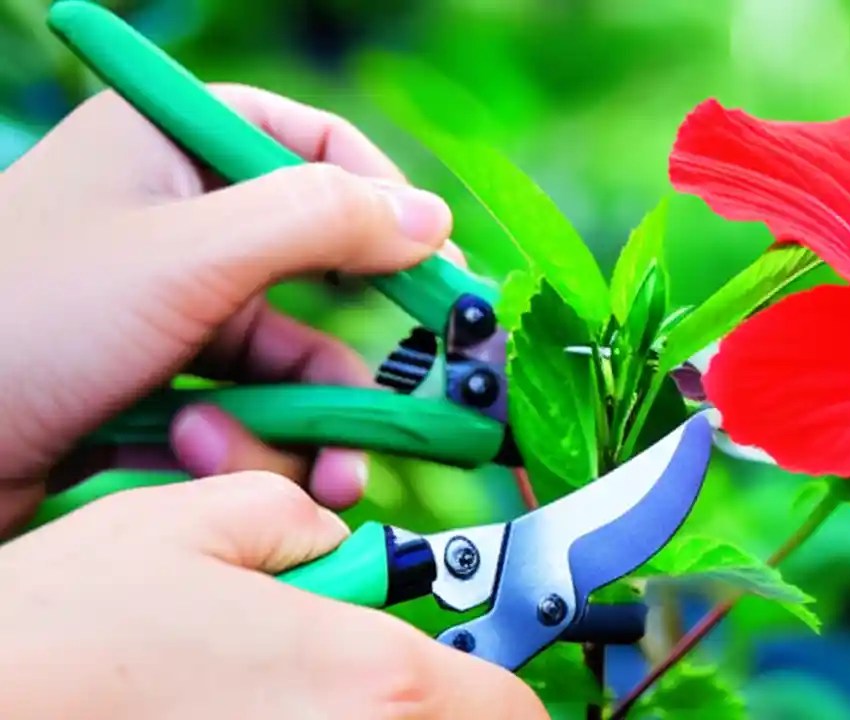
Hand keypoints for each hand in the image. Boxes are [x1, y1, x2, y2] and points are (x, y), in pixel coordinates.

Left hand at [0, 84, 456, 532]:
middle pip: (312, 268)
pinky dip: (255, 443)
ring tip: (331, 477)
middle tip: (418, 399)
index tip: (438, 271)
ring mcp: (162, 305)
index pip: (310, 144)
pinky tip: (229, 467)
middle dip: (352, 350)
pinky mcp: (153, 382)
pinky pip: (243, 403)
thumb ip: (322, 222)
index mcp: (170, 145)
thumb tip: (431, 218)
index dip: (382, 203)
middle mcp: (172, 218)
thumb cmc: (29, 320)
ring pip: (285, 354)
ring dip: (308, 419)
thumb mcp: (191, 254)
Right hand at [0, 472, 546, 718]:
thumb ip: (296, 518)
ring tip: (282, 694)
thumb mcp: (197, 522)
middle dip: (425, 703)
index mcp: (368, 679)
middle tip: (354, 673)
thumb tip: (323, 536)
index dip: (501, 685)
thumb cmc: (65, 638)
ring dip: (363, 719)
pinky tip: (243, 712)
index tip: (480, 672)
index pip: (512, 710)